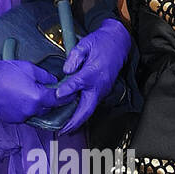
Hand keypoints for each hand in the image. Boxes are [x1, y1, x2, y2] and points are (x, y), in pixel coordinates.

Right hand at [0, 58, 63, 124]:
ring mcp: (21, 116)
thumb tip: (53, 81)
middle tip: (46, 90)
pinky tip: (18, 97)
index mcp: (38, 98)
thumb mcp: (29, 68)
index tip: (70, 94)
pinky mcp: (11, 119)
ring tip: (27, 91)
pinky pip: (23, 114)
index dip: (66, 97)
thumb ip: (45, 76)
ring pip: (35, 111)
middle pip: (47, 107)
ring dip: (35, 104)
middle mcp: (31, 110)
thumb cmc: (3, 73)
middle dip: (49, 100)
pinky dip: (24, 108)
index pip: (58, 100)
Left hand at [54, 19, 130, 133]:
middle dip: (75, 122)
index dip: (66, 90)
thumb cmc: (101, 43)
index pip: (78, 84)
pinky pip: (92, 105)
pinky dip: (83, 114)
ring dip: (79, 121)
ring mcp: (102, 90)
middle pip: (87, 108)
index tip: (56, 96)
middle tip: (64, 131)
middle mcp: (99, 85)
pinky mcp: (102, 91)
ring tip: (67, 129)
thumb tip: (66, 70)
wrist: (118, 43)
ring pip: (89, 110)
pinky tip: (74, 118)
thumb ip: (75, 57)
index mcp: (93, 73)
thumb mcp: (85, 45)